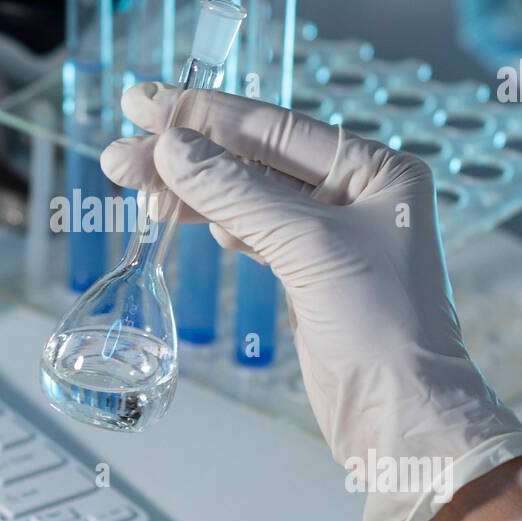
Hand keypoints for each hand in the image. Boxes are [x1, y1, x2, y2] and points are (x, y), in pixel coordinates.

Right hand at [103, 83, 521, 520]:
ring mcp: (330, 235)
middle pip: (252, 160)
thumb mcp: (308, 245)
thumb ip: (236, 191)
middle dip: (184, 155)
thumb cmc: (384, 328)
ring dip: (188, 190)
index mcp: (376, 169)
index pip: (274, 128)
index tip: (147, 104)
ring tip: (130, 181)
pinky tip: (184, 212)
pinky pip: (251, 230)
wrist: (401, 416)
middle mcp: (356, 194)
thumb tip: (172, 148)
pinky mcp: (308, 273)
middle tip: (120, 152)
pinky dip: (214, 221)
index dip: (205, 115)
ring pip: (244, 196)